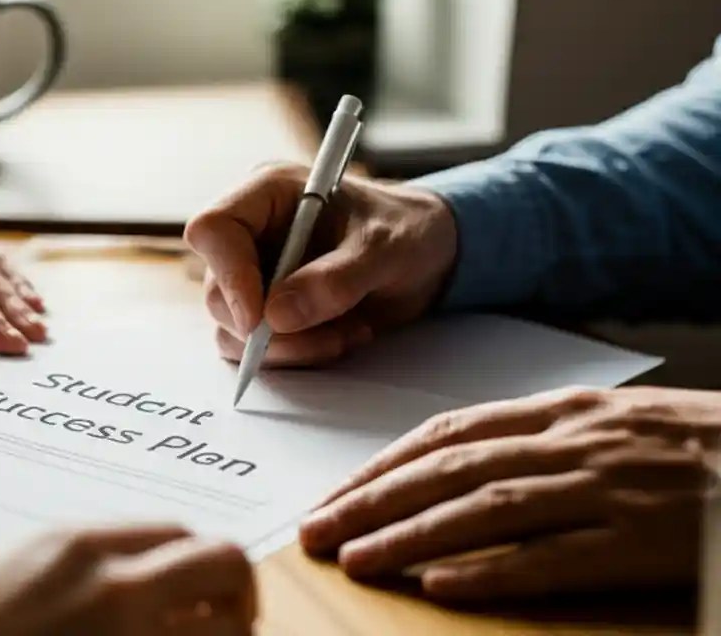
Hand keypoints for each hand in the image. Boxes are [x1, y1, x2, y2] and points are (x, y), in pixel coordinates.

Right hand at [0, 525, 255, 635]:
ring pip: (227, 631)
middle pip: (226, 565)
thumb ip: (71, 563)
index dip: (199, 563)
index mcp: (79, 546)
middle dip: (240, 594)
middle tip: (231, 619)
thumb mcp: (9, 569)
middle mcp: (114, 588)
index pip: (182, 534)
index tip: (201, 587)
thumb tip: (118, 572)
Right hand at [184, 165, 455, 365]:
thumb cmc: (407, 230)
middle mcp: (251, 233)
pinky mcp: (265, 310)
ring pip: (232, 329)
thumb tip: (276, 316)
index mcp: (267, 193)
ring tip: (345, 334)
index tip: (260, 319)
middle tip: (327, 336)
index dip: (228, 276)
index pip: (214, 230)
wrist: (428, 254)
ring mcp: (254, 274)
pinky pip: (255, 349)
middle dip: (267, 328)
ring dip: (288, 348)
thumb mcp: (385, 248)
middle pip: (216, 290)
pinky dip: (296, 355)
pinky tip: (338, 338)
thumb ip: (335, 280)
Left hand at [299, 387, 720, 600]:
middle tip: (314, 529)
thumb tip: (458, 469)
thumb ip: (537, 439)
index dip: (383, 463)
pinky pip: (554, 557)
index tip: (335, 491)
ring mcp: (607, 491)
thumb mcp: (610, 422)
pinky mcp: (642, 540)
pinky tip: (442, 584)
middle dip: (372, 499)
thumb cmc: (694, 444)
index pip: (446, 433)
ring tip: (355, 559)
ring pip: (485, 509)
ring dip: (410, 535)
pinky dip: (493, 571)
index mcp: (560, 412)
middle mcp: (572, 444)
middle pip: (449, 470)